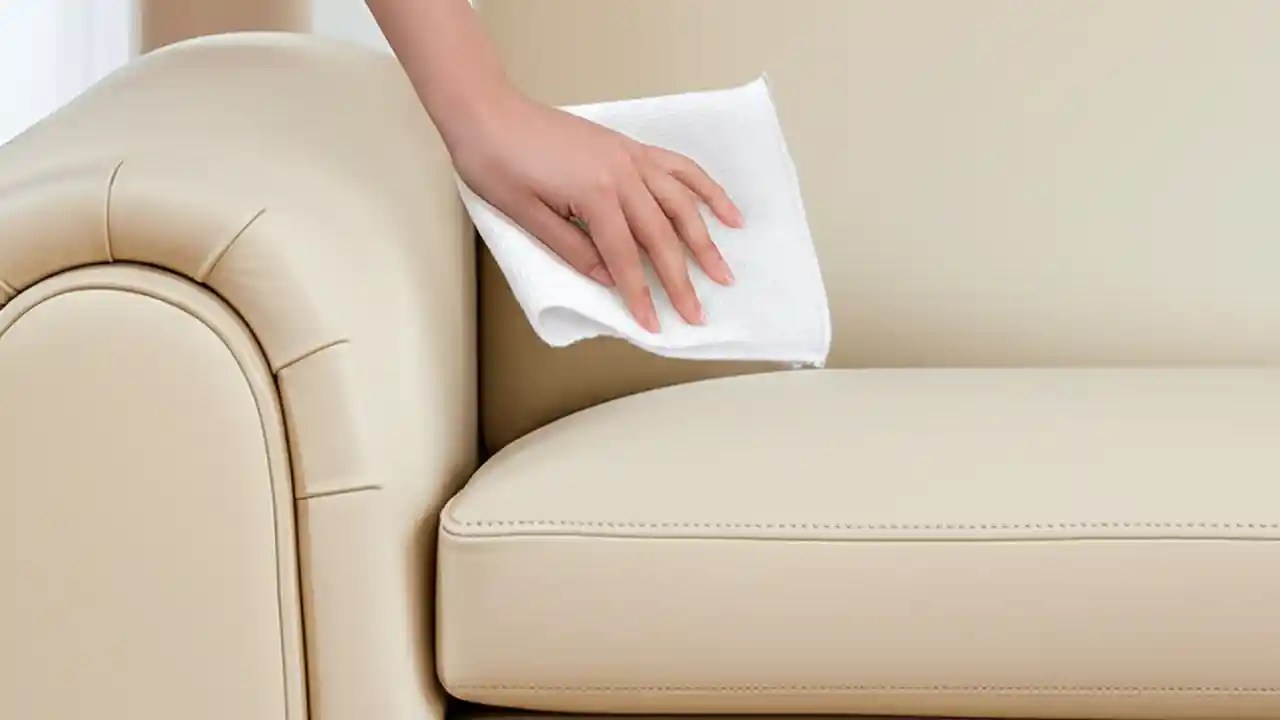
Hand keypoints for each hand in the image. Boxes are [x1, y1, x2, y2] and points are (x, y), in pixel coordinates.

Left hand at [442, 89, 743, 331]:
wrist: (487, 113)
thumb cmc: (496, 161)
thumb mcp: (525, 216)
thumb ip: (572, 249)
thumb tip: (608, 279)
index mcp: (592, 193)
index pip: (623, 257)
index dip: (639, 295)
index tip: (652, 326)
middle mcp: (620, 173)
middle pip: (660, 235)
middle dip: (680, 280)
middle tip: (697, 314)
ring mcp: (628, 156)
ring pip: (680, 203)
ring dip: (705, 240)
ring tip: (724, 272)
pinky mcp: (628, 147)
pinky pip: (678, 168)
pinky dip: (706, 189)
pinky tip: (726, 210)